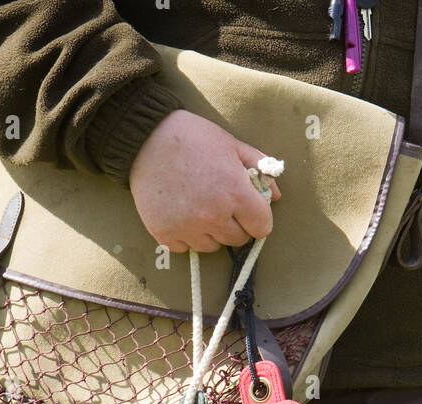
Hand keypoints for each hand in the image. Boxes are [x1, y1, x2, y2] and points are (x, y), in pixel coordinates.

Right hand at [129, 108, 281, 253]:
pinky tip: (180, 213)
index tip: (248, 209)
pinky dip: (186, 236)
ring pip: (213, 247)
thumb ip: (258, 168)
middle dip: (235, 224)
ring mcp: (188, 228)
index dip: (258, 217)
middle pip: (238, 239)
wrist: (145, 138)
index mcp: (235, 193)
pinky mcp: (166, 235)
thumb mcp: (231, 145)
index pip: (262, 227)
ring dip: (211, 232)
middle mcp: (213, 216)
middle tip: (220, 203)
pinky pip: (186, 248)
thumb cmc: (192, 138)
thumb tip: (276, 195)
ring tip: (198, 207)